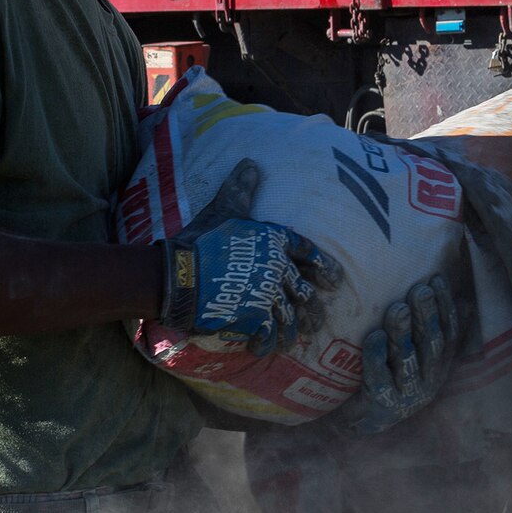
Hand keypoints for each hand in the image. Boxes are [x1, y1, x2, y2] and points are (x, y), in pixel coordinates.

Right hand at [156, 159, 340, 354]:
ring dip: (293, 330)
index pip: (308, 252)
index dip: (324, 266)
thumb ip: (241, 189)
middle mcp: (277, 267)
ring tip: (295, 340)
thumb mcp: (223, 209)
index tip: (335, 280)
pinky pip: (268, 333)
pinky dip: (267, 344)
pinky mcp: (253, 317)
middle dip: (313, 308)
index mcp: (274, 240)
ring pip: (290, 316)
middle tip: (320, 320)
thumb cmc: (200, 239)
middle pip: (304, 291)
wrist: (177, 273)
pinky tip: (266, 349)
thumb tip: (251, 163)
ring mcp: (267, 293)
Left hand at [337, 276, 459, 436]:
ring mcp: (406, 394)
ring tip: (397, 308)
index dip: (445, 305)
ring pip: (407, 360)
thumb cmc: (393, 376)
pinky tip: (373, 336)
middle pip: (431, 344)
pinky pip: (379, 377)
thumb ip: (437, 330)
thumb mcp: (419, 356)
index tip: (436, 279)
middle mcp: (428, 380)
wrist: (365, 420)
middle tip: (420, 289)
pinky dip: (376, 355)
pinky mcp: (381, 403)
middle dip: (426, 315)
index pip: (449, 332)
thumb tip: (466, 301)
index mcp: (440, 365)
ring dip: (403, 332)